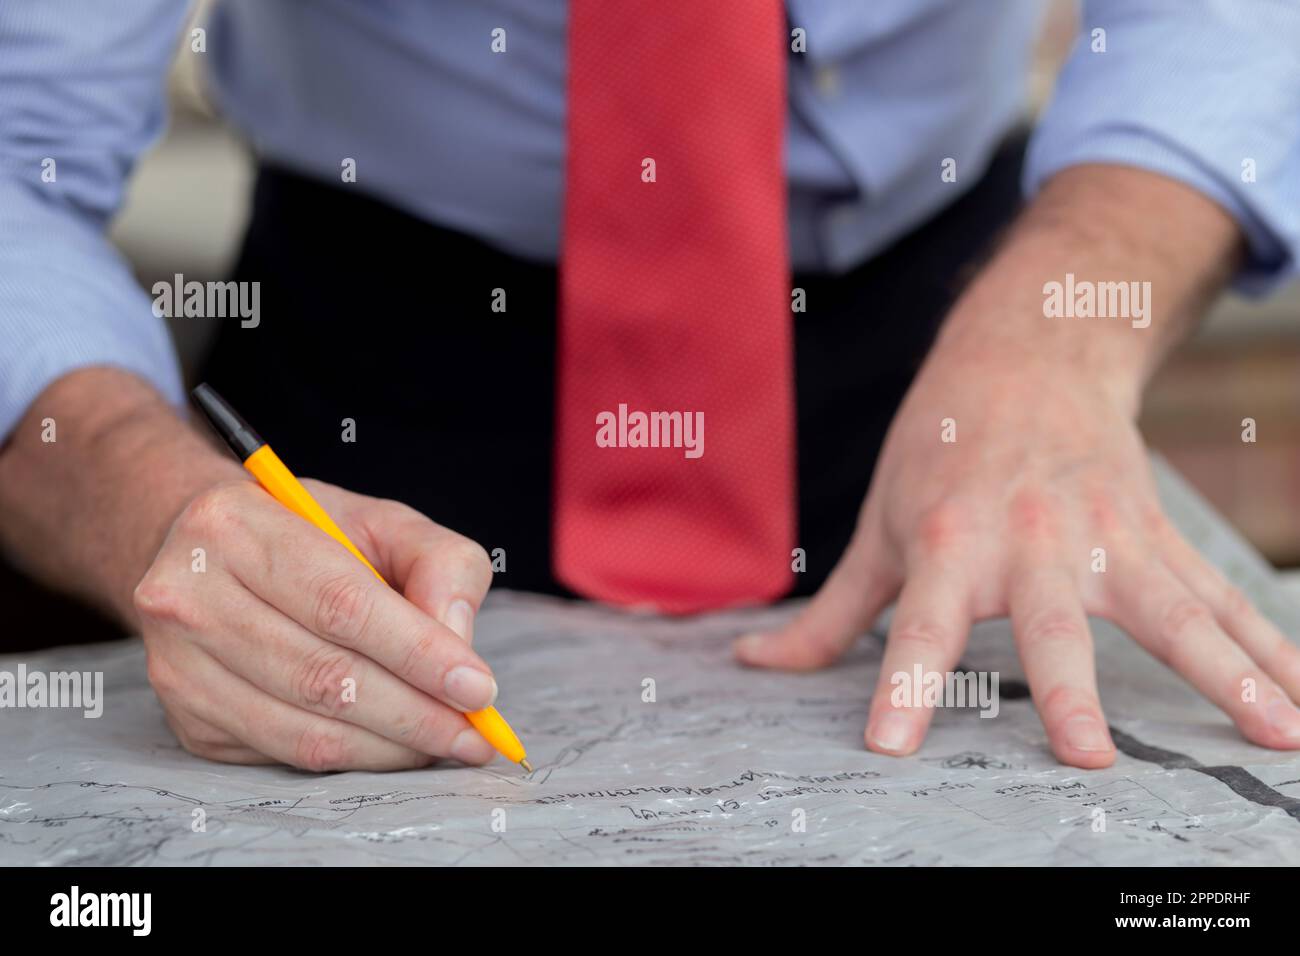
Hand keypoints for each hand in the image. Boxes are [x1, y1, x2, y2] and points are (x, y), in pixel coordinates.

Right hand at [134, 477, 500, 769]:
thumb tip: (457, 646)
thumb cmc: (310, 535)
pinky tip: (392, 743)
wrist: (211, 554)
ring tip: (446, 742)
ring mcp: (177, 665)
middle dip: (416, 714)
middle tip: (474, 733)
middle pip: (324, 676)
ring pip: (305, 729)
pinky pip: (286, 754)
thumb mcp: (383, 521)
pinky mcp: (188, 718)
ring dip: (390, 747)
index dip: (417, 652)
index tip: (477, 688)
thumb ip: (439, 564)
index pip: (342, 604)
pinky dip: (353, 757)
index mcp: (238, 526)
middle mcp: (188, 595)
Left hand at [736, 350, 1299, 767]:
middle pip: (1052, 624)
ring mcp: (1104, 538)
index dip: (902, 684)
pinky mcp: (1155, 535)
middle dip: (1069, 690)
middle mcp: (1029, 543)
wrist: (1025, 353)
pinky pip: (1218, 597)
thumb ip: (831, 612)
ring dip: (1226, 672)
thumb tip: (755, 667)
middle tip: (1090, 757)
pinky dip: (1267, 648)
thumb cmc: (935, 450)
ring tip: (1272, 733)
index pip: (919, 626)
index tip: (890, 745)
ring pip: (1171, 610)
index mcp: (948, 543)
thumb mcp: (876, 524)